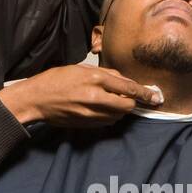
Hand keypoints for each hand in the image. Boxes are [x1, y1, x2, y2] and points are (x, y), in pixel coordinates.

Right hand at [0, 64, 162, 126]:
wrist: (36, 99)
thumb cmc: (56, 79)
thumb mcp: (81, 69)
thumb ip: (105, 74)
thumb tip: (123, 80)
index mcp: (95, 79)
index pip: (128, 88)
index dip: (145, 93)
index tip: (155, 96)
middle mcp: (95, 98)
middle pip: (127, 105)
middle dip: (133, 102)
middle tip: (131, 98)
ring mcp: (90, 113)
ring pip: (119, 115)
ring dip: (121, 109)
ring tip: (111, 101)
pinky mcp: (86, 124)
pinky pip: (107, 122)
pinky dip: (110, 116)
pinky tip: (103, 109)